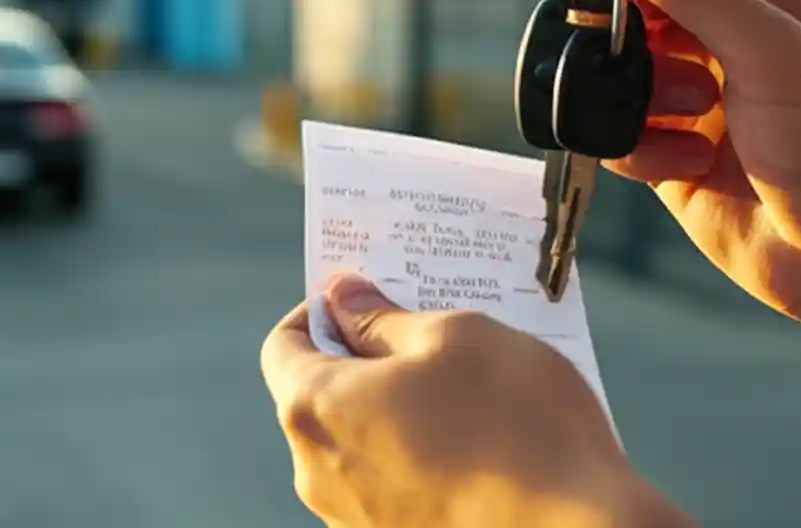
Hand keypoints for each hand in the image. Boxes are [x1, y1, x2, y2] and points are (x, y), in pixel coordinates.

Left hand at [260, 273, 693, 527]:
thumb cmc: (518, 426)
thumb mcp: (454, 337)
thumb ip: (382, 316)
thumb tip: (340, 296)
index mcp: (315, 408)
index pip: (282, 346)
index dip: (317, 313)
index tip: (363, 298)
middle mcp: (318, 473)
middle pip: (318, 396)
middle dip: (362, 358)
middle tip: (425, 333)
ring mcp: (353, 520)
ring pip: (356, 444)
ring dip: (394, 408)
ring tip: (463, 389)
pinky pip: (389, 484)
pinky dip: (416, 454)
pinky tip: (475, 441)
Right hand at [568, 0, 800, 336]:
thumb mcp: (765, 45)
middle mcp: (717, 23)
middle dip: (614, 28)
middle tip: (649, 58)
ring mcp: (688, 83)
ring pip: (606, 62)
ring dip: (635, 93)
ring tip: (695, 116)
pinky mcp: (666, 143)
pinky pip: (611, 127)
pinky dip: (637, 146)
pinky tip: (693, 161)